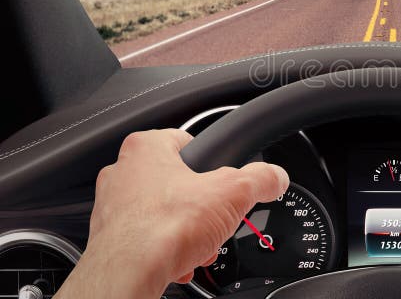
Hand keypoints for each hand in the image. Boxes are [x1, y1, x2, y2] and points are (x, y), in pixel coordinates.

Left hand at [55, 129, 288, 298]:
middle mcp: (123, 172)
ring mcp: (112, 207)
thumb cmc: (162, 229)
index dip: (212, 162)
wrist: (128, 275)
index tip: (224, 180)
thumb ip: (260, 179)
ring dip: (185, 230)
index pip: (187, 141)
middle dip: (201, 205)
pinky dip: (166, 250)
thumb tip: (275, 177)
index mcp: (146, 148)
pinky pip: (147, 239)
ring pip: (163, 213)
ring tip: (198, 244)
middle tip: (214, 218)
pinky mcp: (110, 239)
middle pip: (178, 182)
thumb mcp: (234, 193)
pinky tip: (180, 260)